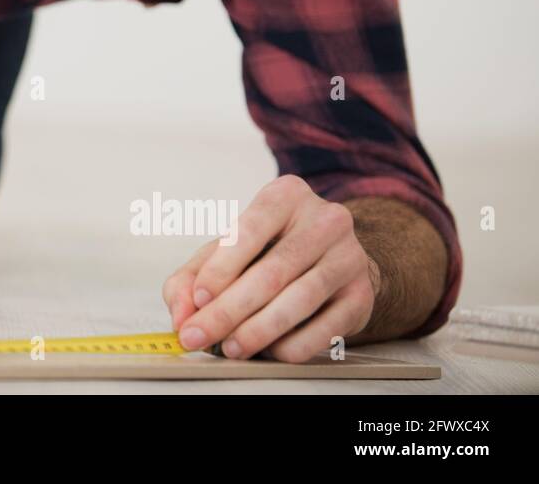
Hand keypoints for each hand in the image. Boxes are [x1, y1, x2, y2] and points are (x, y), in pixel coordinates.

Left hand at [161, 175, 378, 362]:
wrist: (332, 259)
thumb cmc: (269, 251)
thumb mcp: (226, 250)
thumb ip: (191, 277)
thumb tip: (182, 314)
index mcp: (285, 195)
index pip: (249, 230)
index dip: (220, 269)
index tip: (198, 300)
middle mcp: (323, 219)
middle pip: (271, 272)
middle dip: (229, 310)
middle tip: (200, 335)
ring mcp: (349, 256)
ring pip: (299, 301)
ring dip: (258, 331)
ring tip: (231, 348)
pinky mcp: (363, 294)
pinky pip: (325, 328)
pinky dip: (292, 345)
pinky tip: (269, 350)